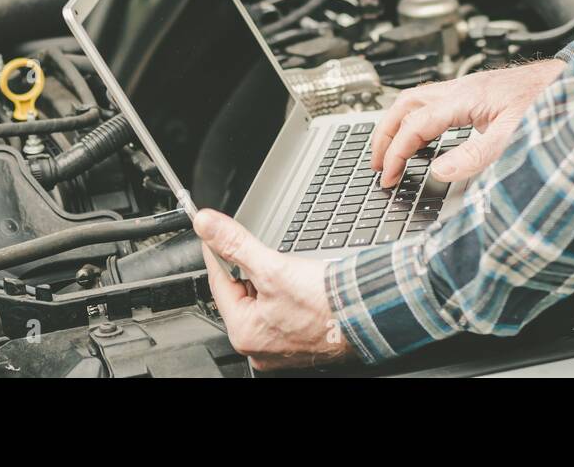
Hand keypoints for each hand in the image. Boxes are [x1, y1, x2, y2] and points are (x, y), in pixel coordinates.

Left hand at [193, 208, 354, 370]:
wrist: (367, 315)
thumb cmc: (326, 302)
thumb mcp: (272, 266)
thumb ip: (235, 243)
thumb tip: (206, 225)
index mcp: (244, 333)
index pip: (219, 284)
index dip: (217, 254)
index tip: (213, 236)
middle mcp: (258, 347)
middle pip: (242, 296)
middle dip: (250, 272)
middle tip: (266, 256)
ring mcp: (279, 348)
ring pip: (263, 304)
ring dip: (270, 285)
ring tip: (291, 274)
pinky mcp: (299, 343)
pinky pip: (282, 314)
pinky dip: (287, 299)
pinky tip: (301, 289)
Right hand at [370, 58, 566, 187]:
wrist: (573, 83)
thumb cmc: (550, 103)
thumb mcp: (512, 136)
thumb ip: (474, 156)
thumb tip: (440, 172)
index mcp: (465, 97)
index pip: (416, 125)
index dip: (396, 152)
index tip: (388, 176)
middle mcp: (462, 88)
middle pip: (405, 104)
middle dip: (384, 134)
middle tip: (377, 163)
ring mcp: (468, 88)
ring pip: (417, 99)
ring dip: (398, 124)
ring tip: (391, 150)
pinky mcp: (477, 92)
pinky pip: (434, 102)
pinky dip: (418, 119)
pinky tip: (424, 137)